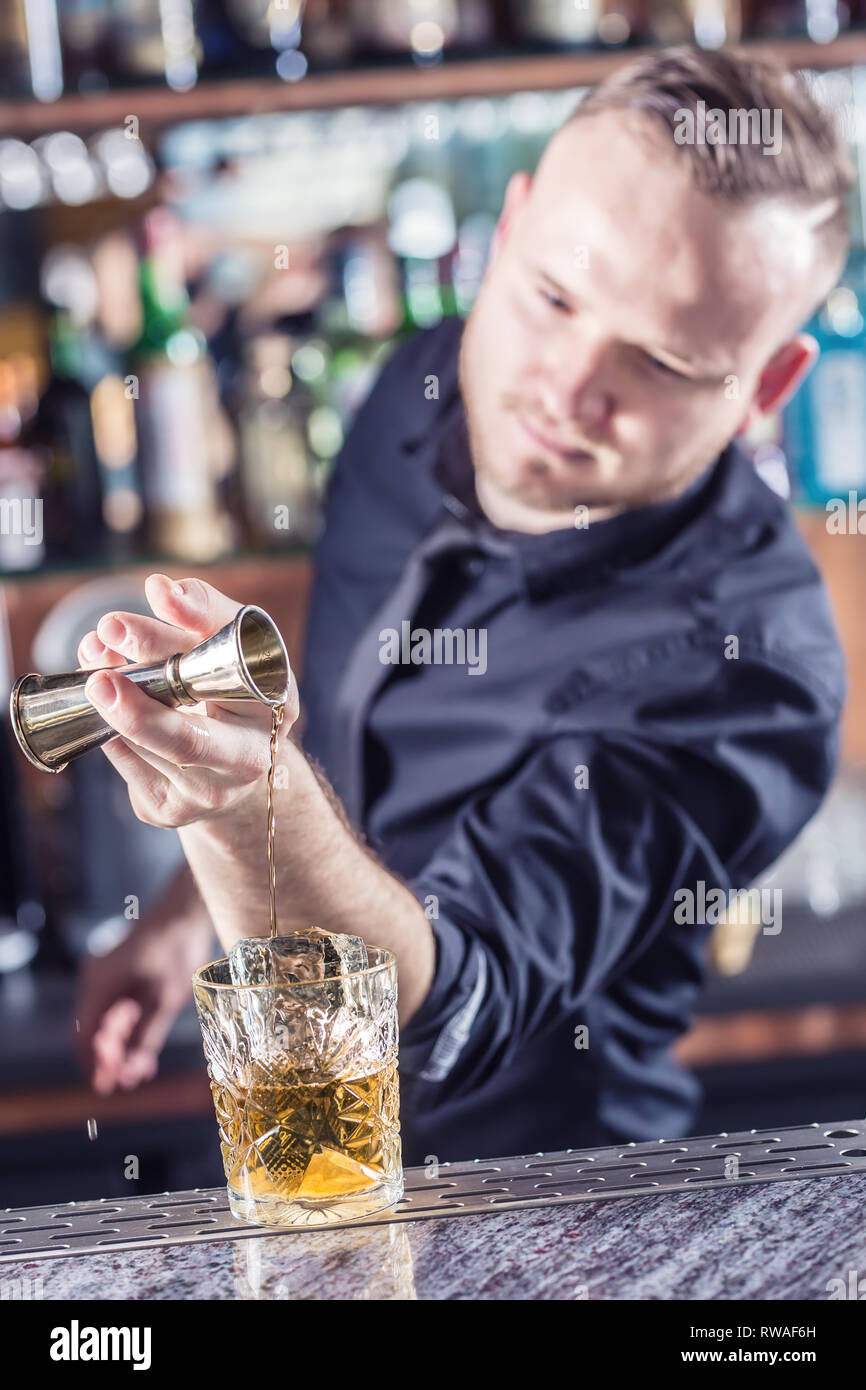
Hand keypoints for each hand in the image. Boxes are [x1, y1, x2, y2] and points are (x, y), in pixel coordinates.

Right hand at [72, 891, 214, 1093]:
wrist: (185, 911)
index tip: (107, 1086)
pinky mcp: (117, 970)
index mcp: (99, 985)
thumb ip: (146, 1038)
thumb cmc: (177, 950)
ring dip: (118, 1044)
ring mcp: (104, 973)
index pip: (85, 1036)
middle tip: (128, 1080)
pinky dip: (125, 1025)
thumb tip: (133, 1072)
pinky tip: (141, 1042)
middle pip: (91, 1029)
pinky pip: (113, 1004)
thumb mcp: (165, 1001)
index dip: (94, 1065)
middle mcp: (94, 978)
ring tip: (139, 1066)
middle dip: (108, 1057)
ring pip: (103, 1019)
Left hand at [77, 573, 298, 828]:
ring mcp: (209, 793)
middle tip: (98, 660)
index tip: (152, 597)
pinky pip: (126, 765)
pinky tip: (111, 710)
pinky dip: (111, 731)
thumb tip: (161, 587)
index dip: (185, 638)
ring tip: (97, 668)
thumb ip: (200, 611)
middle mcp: (250, 758)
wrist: (235, 763)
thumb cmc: (232, 690)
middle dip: (137, 705)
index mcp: (277, 707)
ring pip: (144, 749)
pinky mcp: (169, 811)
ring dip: (112, 705)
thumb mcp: (232, 644)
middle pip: (186, 741)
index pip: (231, 674)